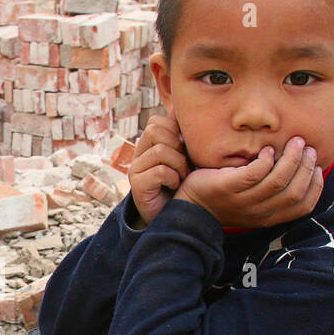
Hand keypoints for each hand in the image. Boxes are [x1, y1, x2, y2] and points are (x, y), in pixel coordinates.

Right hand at [128, 113, 190, 228]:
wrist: (171, 217)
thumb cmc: (183, 186)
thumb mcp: (186, 159)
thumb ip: (185, 141)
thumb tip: (199, 117)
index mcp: (149, 145)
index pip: (156, 120)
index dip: (175, 130)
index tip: (184, 148)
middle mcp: (138, 154)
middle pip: (155, 129)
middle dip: (176, 145)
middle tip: (183, 163)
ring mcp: (135, 169)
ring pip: (160, 150)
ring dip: (178, 164)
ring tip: (181, 176)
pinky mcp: (137, 185)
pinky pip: (160, 170)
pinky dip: (173, 178)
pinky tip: (174, 186)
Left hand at [174, 135, 322, 227]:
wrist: (192, 207)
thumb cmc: (227, 199)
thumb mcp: (255, 201)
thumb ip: (274, 190)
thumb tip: (300, 166)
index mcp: (270, 217)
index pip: (303, 206)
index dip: (315, 186)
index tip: (317, 167)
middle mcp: (259, 212)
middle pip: (293, 191)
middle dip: (305, 167)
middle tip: (306, 147)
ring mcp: (243, 201)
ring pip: (276, 181)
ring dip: (290, 159)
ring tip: (295, 141)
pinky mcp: (228, 188)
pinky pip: (253, 174)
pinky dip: (265, 161)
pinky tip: (266, 151)